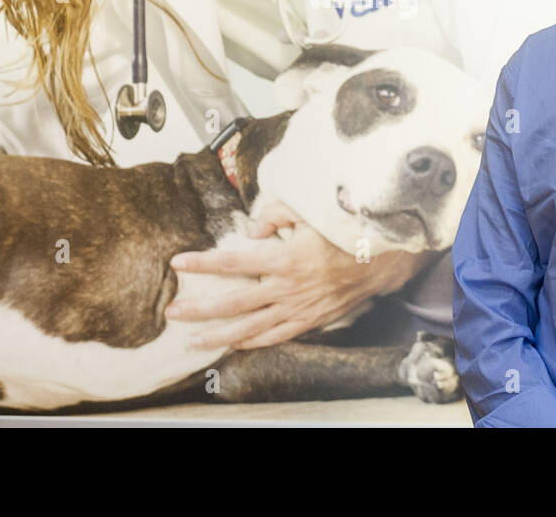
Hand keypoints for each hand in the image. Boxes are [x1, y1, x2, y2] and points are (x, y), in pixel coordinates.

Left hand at [165, 199, 429, 349]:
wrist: (383, 258)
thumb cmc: (345, 230)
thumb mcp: (309, 210)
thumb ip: (275, 215)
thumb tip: (251, 230)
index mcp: (285, 259)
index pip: (232, 261)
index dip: (203, 263)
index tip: (177, 262)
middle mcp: (288, 289)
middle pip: (234, 304)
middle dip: (200, 309)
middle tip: (172, 312)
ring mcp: (298, 309)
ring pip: (251, 329)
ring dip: (219, 335)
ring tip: (192, 339)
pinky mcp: (310, 321)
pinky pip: (276, 337)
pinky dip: (253, 343)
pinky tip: (233, 346)